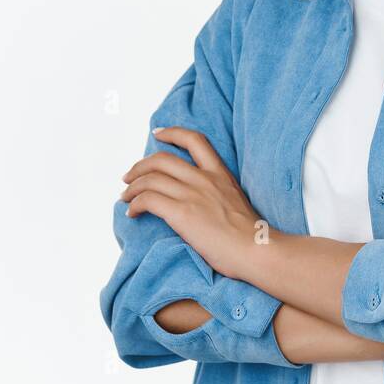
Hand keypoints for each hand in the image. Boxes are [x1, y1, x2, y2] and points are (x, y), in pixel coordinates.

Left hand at [121, 126, 261, 280]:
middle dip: (139, 166)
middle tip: (128, 177)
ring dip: (132, 187)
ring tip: (125, 198)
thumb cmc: (250, 236)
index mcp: (220, 174)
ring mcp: (193, 195)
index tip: (157, 134)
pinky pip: (148, 200)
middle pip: (162, 159)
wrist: (257, 250)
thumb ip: (217, 193)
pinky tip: (132, 213)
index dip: (172, 133)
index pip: (195, 140)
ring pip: (150, 179)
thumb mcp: (236, 201)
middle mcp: (205, 179)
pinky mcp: (183, 213)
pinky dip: (135, 204)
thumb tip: (199, 201)